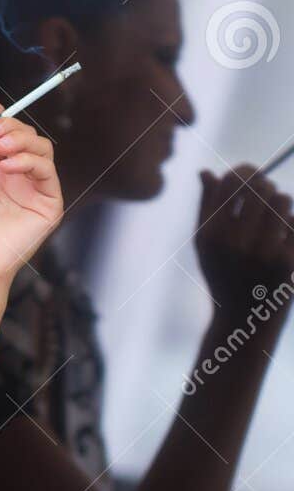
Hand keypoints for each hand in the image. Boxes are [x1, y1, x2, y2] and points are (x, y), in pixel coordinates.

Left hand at [0, 100, 64, 284]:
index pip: (2, 134)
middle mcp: (14, 176)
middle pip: (24, 135)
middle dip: (8, 126)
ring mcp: (32, 188)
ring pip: (41, 147)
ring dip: (21, 140)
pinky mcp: (47, 203)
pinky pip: (47, 170)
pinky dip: (29, 161)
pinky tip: (8, 167)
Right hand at [196, 165, 293, 316]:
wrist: (245, 320)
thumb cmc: (223, 275)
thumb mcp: (205, 244)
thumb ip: (205, 206)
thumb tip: (206, 172)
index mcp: (210, 234)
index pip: (232, 181)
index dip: (245, 170)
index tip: (251, 174)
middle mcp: (234, 242)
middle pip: (261, 187)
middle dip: (267, 186)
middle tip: (267, 193)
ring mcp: (263, 253)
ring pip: (284, 201)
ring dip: (283, 204)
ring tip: (276, 218)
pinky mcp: (288, 262)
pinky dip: (291, 227)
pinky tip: (283, 241)